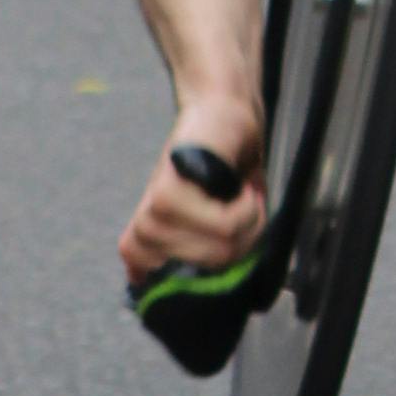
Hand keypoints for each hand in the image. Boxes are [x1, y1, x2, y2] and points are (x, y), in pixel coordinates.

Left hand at [119, 100, 263, 290]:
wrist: (223, 113)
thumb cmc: (220, 165)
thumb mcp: (207, 212)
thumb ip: (191, 247)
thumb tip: (154, 282)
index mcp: (149, 235)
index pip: (159, 277)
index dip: (203, 263)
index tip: (227, 234)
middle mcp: (148, 224)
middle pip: (208, 265)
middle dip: (241, 241)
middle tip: (247, 209)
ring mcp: (158, 206)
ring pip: (218, 247)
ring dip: (247, 223)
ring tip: (245, 197)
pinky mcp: (173, 188)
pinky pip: (224, 225)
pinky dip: (246, 210)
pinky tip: (244, 189)